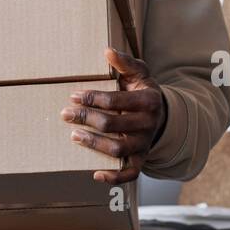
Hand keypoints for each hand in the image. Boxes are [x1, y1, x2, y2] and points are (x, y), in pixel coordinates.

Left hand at [61, 47, 168, 183]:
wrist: (162, 115)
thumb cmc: (143, 92)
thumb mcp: (140, 74)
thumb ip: (126, 63)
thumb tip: (108, 52)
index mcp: (148, 101)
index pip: (117, 101)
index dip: (93, 98)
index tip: (74, 96)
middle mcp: (148, 124)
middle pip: (113, 124)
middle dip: (86, 118)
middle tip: (66, 114)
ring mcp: (144, 143)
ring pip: (118, 149)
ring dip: (94, 144)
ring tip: (73, 136)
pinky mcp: (141, 159)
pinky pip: (130, 173)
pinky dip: (115, 177)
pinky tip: (96, 174)